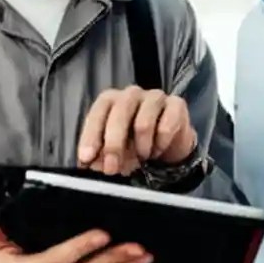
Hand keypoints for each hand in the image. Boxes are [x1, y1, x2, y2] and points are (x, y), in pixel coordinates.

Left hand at [77, 86, 196, 175]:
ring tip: (141, 156)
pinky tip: (158, 149)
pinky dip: (160, 145)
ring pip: (143, 123)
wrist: (169, 143)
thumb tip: (89, 164)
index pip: (97, 114)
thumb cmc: (135, 141)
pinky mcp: (176, 105)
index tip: (86, 158)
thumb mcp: (114, 149)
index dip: (90, 136)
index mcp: (110, 100)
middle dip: (113, 146)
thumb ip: (100, 155)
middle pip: (119, 115)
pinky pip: (166, 128)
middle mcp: (131, 94)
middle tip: (111, 168)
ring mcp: (155, 97)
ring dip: (140, 148)